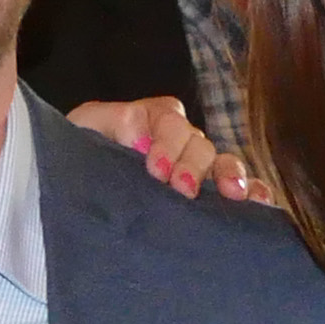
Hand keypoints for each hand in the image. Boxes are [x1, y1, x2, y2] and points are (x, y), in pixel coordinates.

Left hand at [61, 94, 262, 205]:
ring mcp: (193, 168)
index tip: (155, 170)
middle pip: (199, 142)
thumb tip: (138, 137)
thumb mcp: (80, 130)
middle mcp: (176, 141)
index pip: (170, 120)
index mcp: (148, 120)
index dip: (168, 142)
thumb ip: (103, 124)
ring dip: (229, 175)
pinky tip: (260, 203)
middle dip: (193, 165)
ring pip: (222, 162)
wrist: (64, 191)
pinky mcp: (203, 195)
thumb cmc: (72, 157)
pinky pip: (236, 186)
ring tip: (234, 194)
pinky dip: (253, 190)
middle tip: (182, 190)